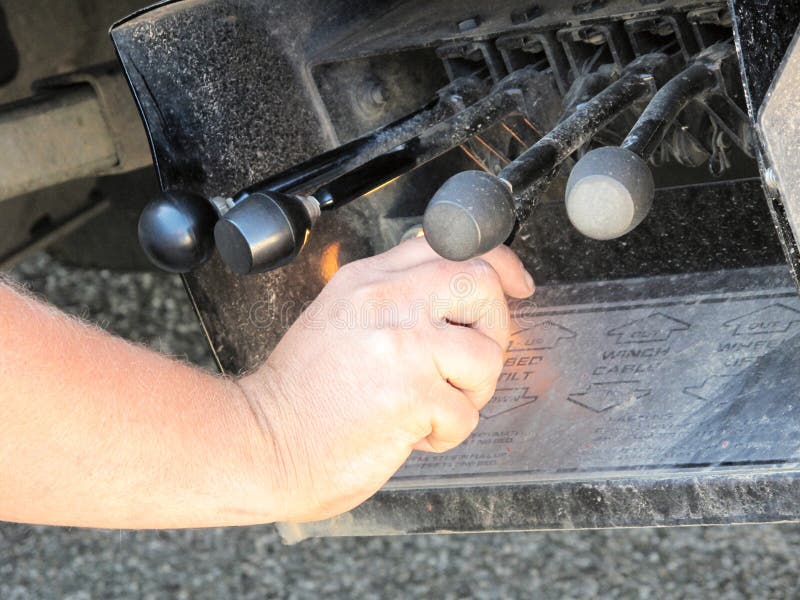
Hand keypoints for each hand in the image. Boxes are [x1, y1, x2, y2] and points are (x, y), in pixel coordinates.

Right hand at [238, 237, 533, 522]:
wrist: (260, 443)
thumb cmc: (300, 395)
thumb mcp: (341, 320)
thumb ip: (394, 301)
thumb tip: (457, 303)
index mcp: (369, 280)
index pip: (451, 245)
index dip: (498, 263)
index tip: (515, 285)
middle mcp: (386, 301)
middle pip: (482, 285)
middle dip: (494, 330)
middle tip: (469, 365)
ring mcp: (401, 344)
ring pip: (485, 356)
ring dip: (468, 394)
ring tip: (428, 408)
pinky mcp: (410, 392)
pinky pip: (464, 414)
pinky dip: (444, 434)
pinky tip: (408, 433)